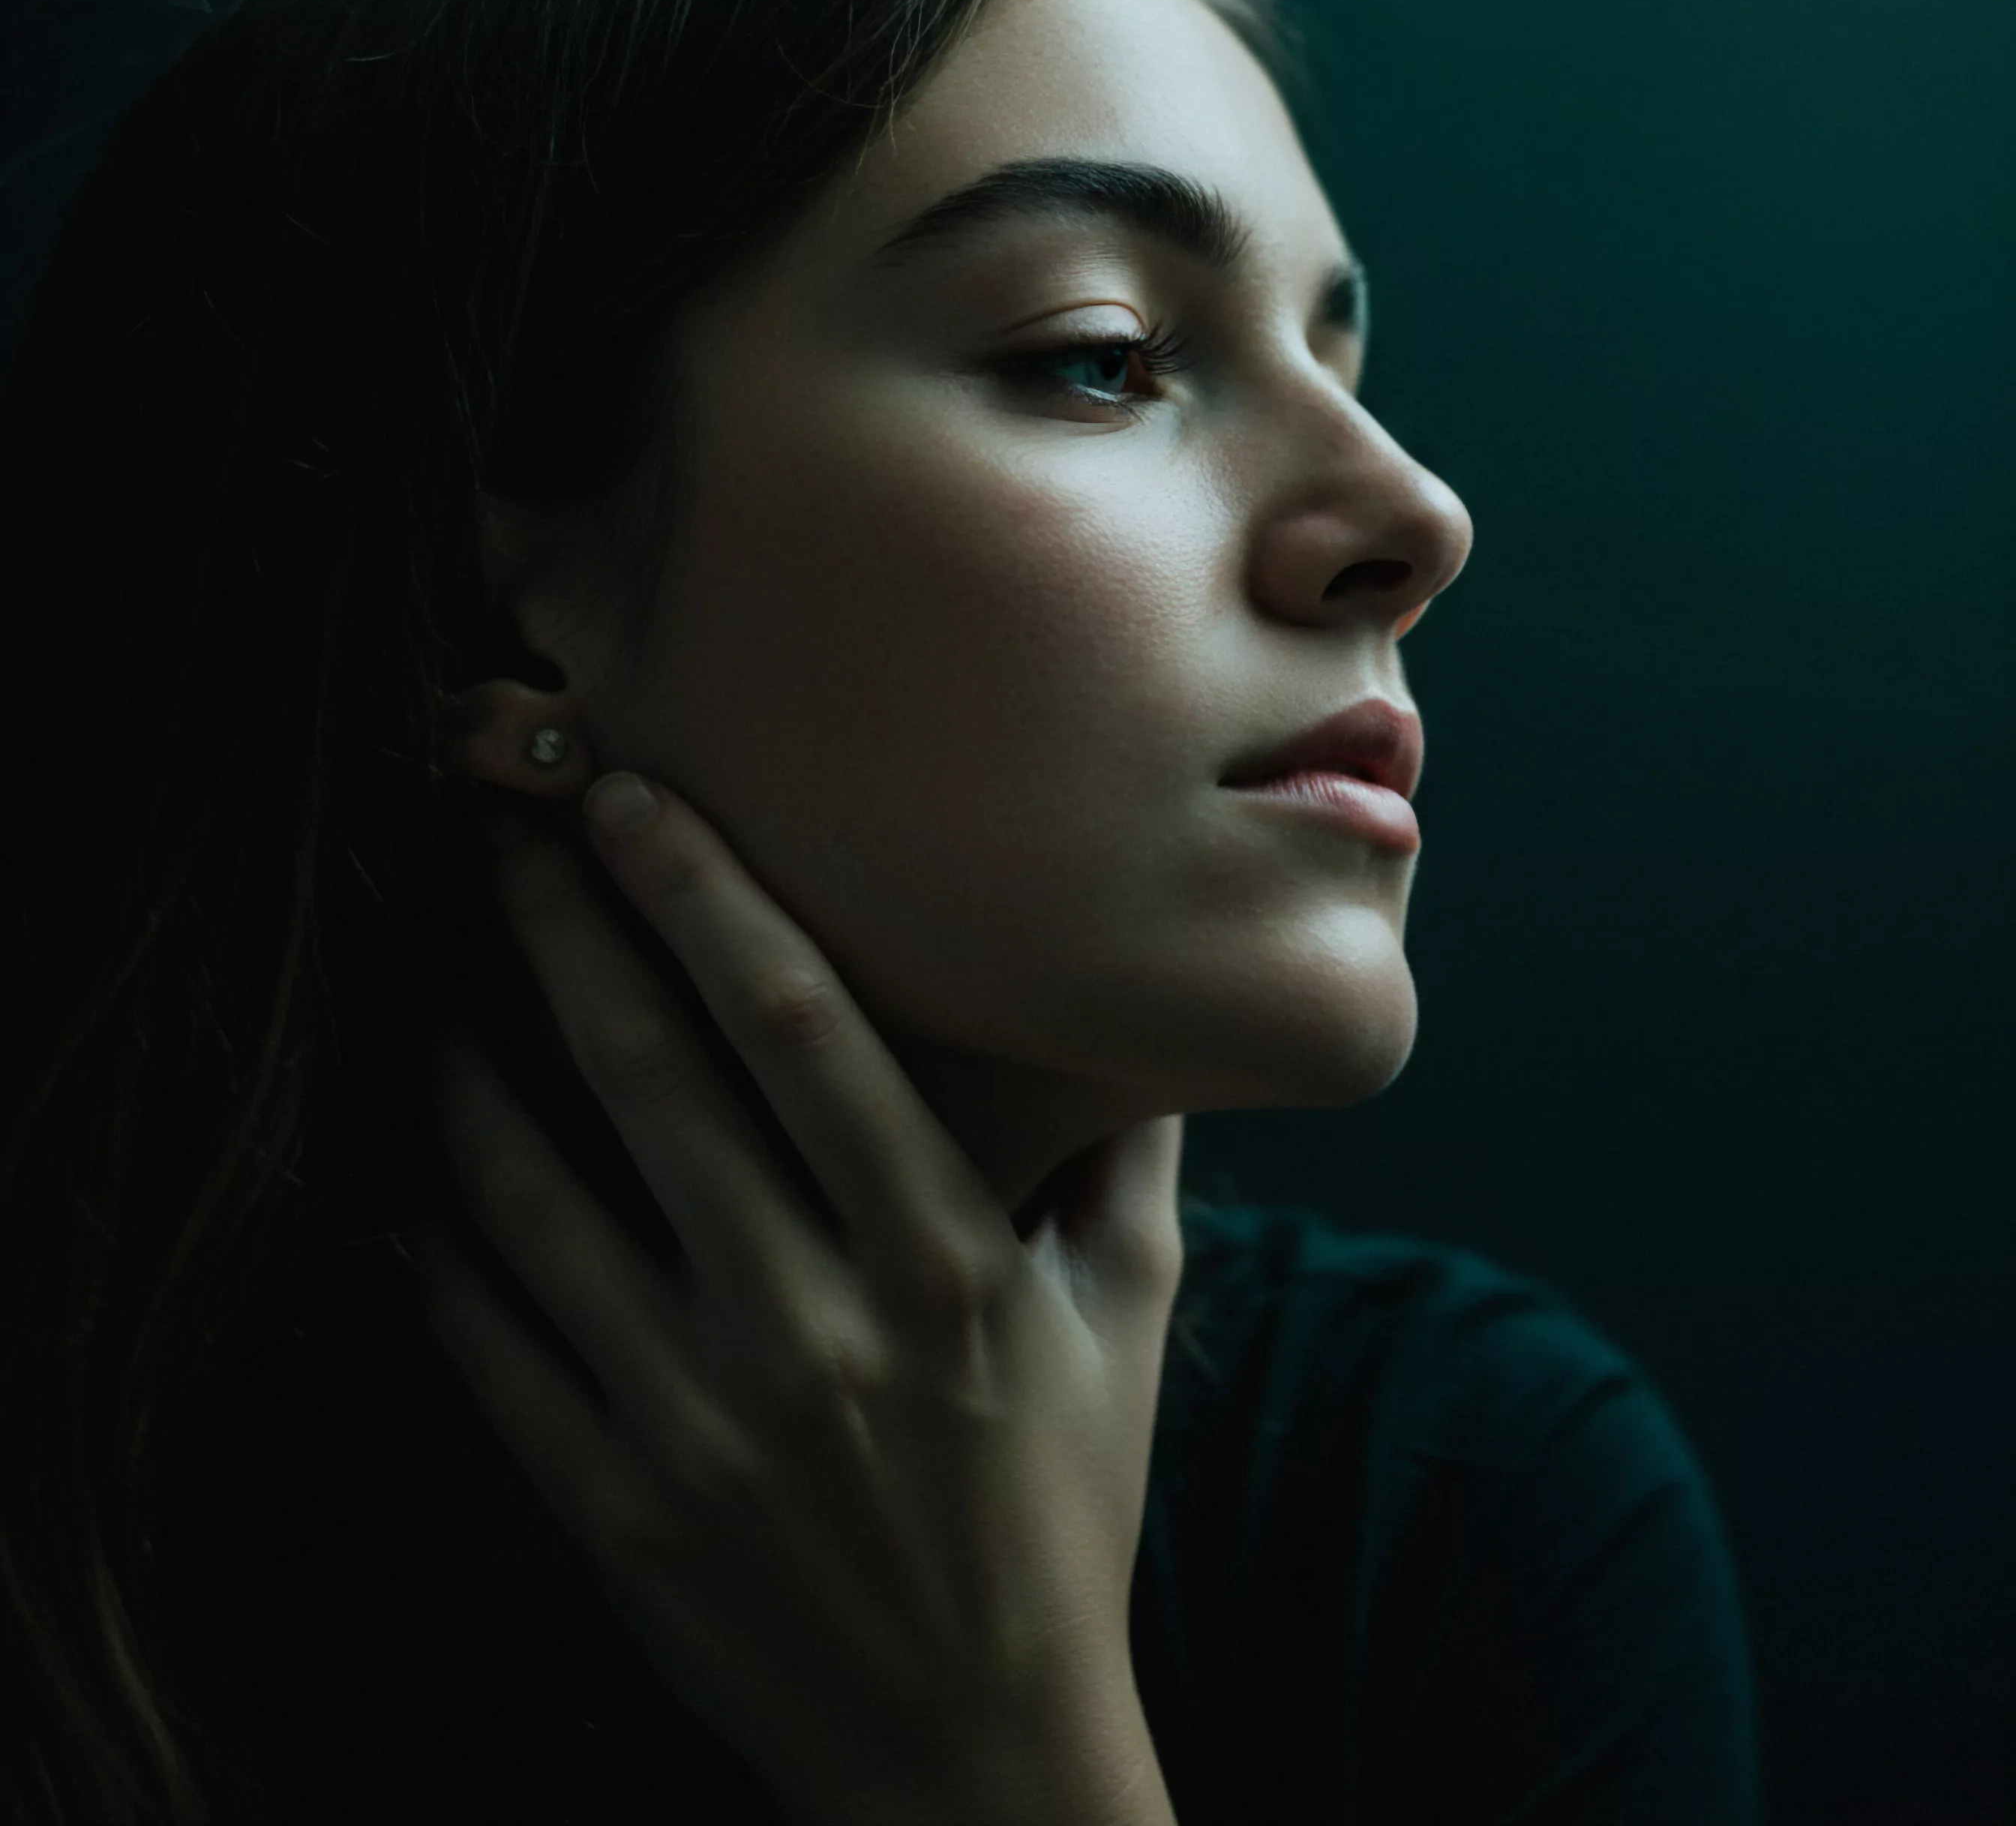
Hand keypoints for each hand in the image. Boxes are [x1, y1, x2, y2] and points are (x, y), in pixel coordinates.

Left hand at [413, 772, 1186, 1824]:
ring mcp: (699, 1422)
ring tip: (413, 970)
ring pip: (537, 1200)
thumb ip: (1128, 1158)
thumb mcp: (1129, 1324)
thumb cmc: (1062, 1517)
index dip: (709, 896)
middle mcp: (813, 1325)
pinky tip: (403, 1166)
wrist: (976, 1764)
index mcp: (942, 1262)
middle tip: (496, 825)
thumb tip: (1150, 1013)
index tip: (636, 798)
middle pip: (654, 1077)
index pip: (805, 1030)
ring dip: (461, 1067)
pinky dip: (436, 1247)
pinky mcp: (615, 1509)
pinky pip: (490, 1349)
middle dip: (564, 930)